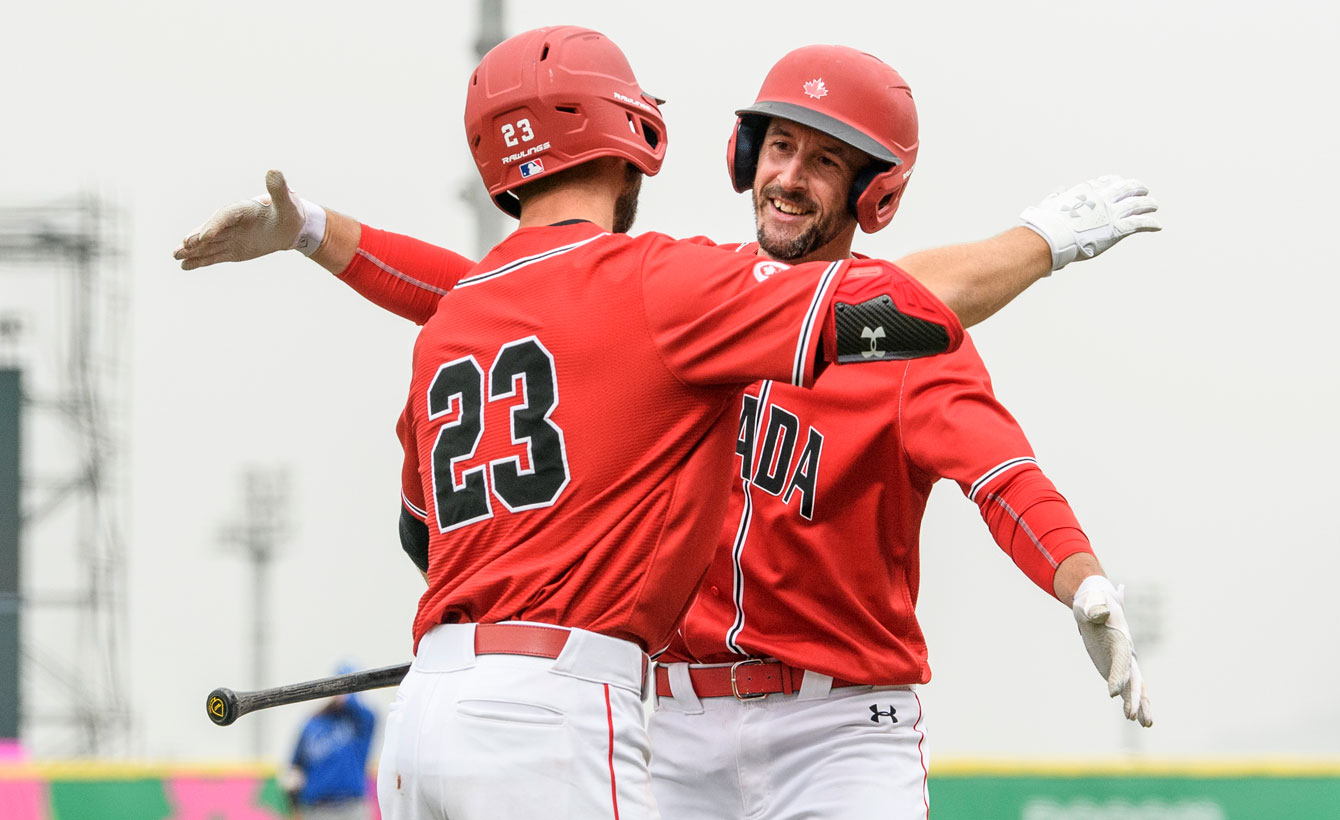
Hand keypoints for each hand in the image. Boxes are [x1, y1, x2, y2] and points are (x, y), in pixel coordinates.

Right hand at [173, 170, 325, 268]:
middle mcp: (231, 222)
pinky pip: (214, 256)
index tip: (205, 237)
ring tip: (176, 256)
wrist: (291, 226)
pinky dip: (201, 261)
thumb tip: (274, 171)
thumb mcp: (286, 202)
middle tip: (182, 246)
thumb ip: (278, 189)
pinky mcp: (232, 250)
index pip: (225, 217)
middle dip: (197, 238)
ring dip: (193, 250)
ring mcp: (230, 237)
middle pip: (211, 230)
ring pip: (208, 244)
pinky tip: (185, 266)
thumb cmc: (289, 212)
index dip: (214, 226)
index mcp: (241, 209)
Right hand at [1020, 175, 1160, 271]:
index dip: (1116, 181)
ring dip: (1148, 203)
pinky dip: (1151, 223)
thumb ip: (1056, 197)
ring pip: (1137, 204)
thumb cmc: (1047, 223)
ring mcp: (1111, 212)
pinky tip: (1158, 226)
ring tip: (1154, 205)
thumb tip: (1059, 190)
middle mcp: (1102, 198)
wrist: (1052, 235)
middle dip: (1137, 188)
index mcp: (1086, 190)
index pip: (1107, 181)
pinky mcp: (1117, 228)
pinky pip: (1139, 223)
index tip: (1120, 181)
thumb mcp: (1049, 204)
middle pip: (1127, 188)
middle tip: (1143, 190)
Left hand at [1072, 575, 1152, 726]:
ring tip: (1146, 724)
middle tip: (1132, 716)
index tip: (1111, 693)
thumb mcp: (1089, 603)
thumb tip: (1100, 614)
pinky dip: (1132, 701)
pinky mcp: (1118, 668)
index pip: (1121, 660)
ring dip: (1140, 704)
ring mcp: (1124, 662)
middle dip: (1133, 697)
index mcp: (1120, 638)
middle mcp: (1127, 652)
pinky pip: (1127, 687)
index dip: (1118, 676)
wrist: (1096, 602)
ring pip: (1136, 686)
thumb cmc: (1091, 602)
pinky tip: (1135, 719)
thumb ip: (1095, 609)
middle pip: (1133, 677)